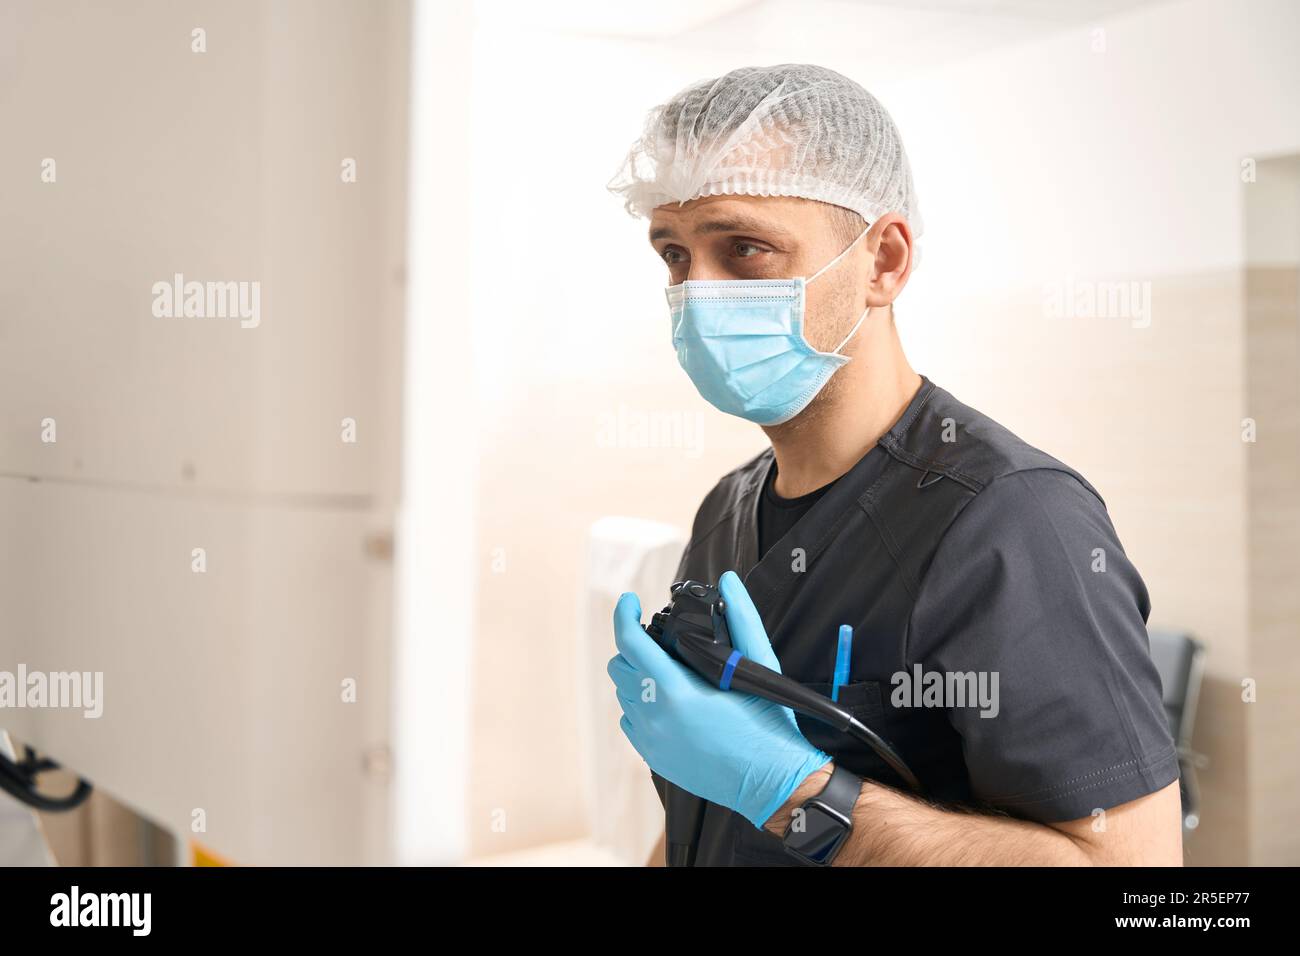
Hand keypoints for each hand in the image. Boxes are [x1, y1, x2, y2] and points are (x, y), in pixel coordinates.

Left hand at [607, 570, 830, 828]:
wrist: (773, 781)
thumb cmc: (769, 723)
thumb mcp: (759, 664)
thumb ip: (742, 617)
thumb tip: (728, 581)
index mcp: (677, 691)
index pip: (630, 642)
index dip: (624, 614)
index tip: (630, 600)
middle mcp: (655, 716)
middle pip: (619, 666)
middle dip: (632, 646)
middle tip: (656, 640)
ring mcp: (651, 740)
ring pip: (623, 694)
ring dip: (638, 676)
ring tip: (666, 670)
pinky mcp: (653, 757)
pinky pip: (631, 721)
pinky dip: (641, 705)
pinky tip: (668, 702)